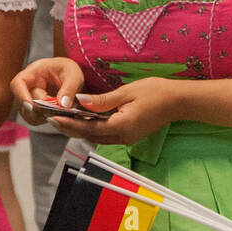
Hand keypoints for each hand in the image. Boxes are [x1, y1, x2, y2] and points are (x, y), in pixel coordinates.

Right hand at [10, 57, 85, 125]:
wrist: (69, 75)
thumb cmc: (68, 70)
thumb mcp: (73, 76)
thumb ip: (69, 89)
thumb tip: (63, 104)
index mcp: (34, 72)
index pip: (18, 83)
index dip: (21, 95)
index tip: (31, 106)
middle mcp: (28, 85)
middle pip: (23, 102)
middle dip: (38, 109)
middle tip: (55, 109)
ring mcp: (29, 97)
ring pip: (26, 113)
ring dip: (41, 116)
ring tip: (56, 112)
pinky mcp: (34, 108)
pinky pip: (33, 118)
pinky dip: (43, 120)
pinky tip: (54, 115)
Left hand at [43, 77, 182, 146]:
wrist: (179, 101)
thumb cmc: (156, 92)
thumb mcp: (127, 92)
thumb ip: (103, 100)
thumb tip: (81, 102)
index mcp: (122, 126)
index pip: (89, 128)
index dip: (70, 123)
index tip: (54, 118)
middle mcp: (123, 137)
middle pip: (91, 136)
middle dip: (71, 128)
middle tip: (52, 120)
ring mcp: (128, 138)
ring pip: (98, 137)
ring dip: (81, 130)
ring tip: (63, 120)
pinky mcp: (130, 135)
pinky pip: (107, 135)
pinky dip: (93, 129)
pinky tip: (84, 121)